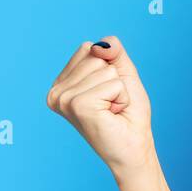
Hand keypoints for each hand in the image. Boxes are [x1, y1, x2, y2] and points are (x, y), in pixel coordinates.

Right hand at [46, 36, 155, 175]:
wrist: (134, 147)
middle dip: (115, 79)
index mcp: (61, 83)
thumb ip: (113, 52)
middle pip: (95, 56)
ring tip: (112, 110)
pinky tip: (113, 114)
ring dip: (119, 90)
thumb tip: (102, 44)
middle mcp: (57, 91)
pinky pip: (112, 83)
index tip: (108, 92)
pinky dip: (121, 97)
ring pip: (105, 69)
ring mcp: (65, 99)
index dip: (110, 68)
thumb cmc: (128, 114)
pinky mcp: (78, 106)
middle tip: (112, 103)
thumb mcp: (122, 74)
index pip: (88, 48)